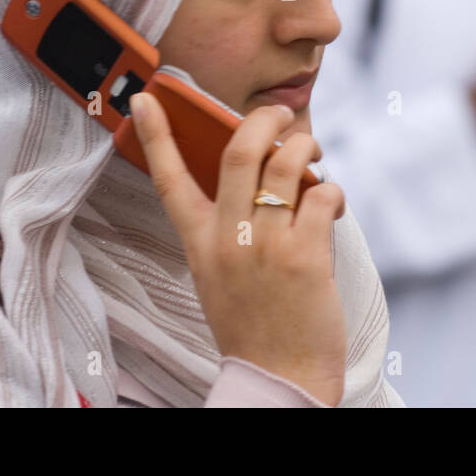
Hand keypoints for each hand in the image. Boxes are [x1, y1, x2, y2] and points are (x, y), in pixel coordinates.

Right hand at [130, 93, 346, 406]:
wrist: (279, 377)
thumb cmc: (253, 325)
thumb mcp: (216, 275)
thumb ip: (226, 227)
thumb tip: (257, 175)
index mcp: (199, 242)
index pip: (168, 179)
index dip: (154, 134)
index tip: (144, 98)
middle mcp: (227, 239)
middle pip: (238, 151)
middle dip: (263, 119)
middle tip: (280, 115)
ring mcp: (265, 245)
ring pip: (284, 164)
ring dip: (305, 147)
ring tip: (313, 154)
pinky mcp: (303, 255)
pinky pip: (321, 196)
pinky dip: (331, 189)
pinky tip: (330, 203)